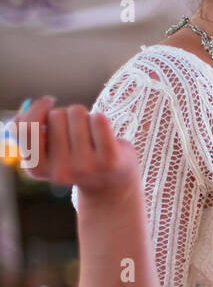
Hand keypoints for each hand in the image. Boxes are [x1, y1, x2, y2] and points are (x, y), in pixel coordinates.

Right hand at [8, 96, 140, 199]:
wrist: (112, 184)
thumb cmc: (74, 158)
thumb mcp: (47, 150)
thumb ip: (30, 129)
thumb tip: (28, 105)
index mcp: (37, 169)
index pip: (26, 129)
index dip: (37, 109)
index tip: (49, 102)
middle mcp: (60, 171)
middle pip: (55, 115)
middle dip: (66, 116)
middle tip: (76, 133)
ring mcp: (85, 166)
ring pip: (76, 113)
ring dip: (84, 117)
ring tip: (91, 136)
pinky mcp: (109, 159)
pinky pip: (98, 119)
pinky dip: (101, 119)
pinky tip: (105, 135)